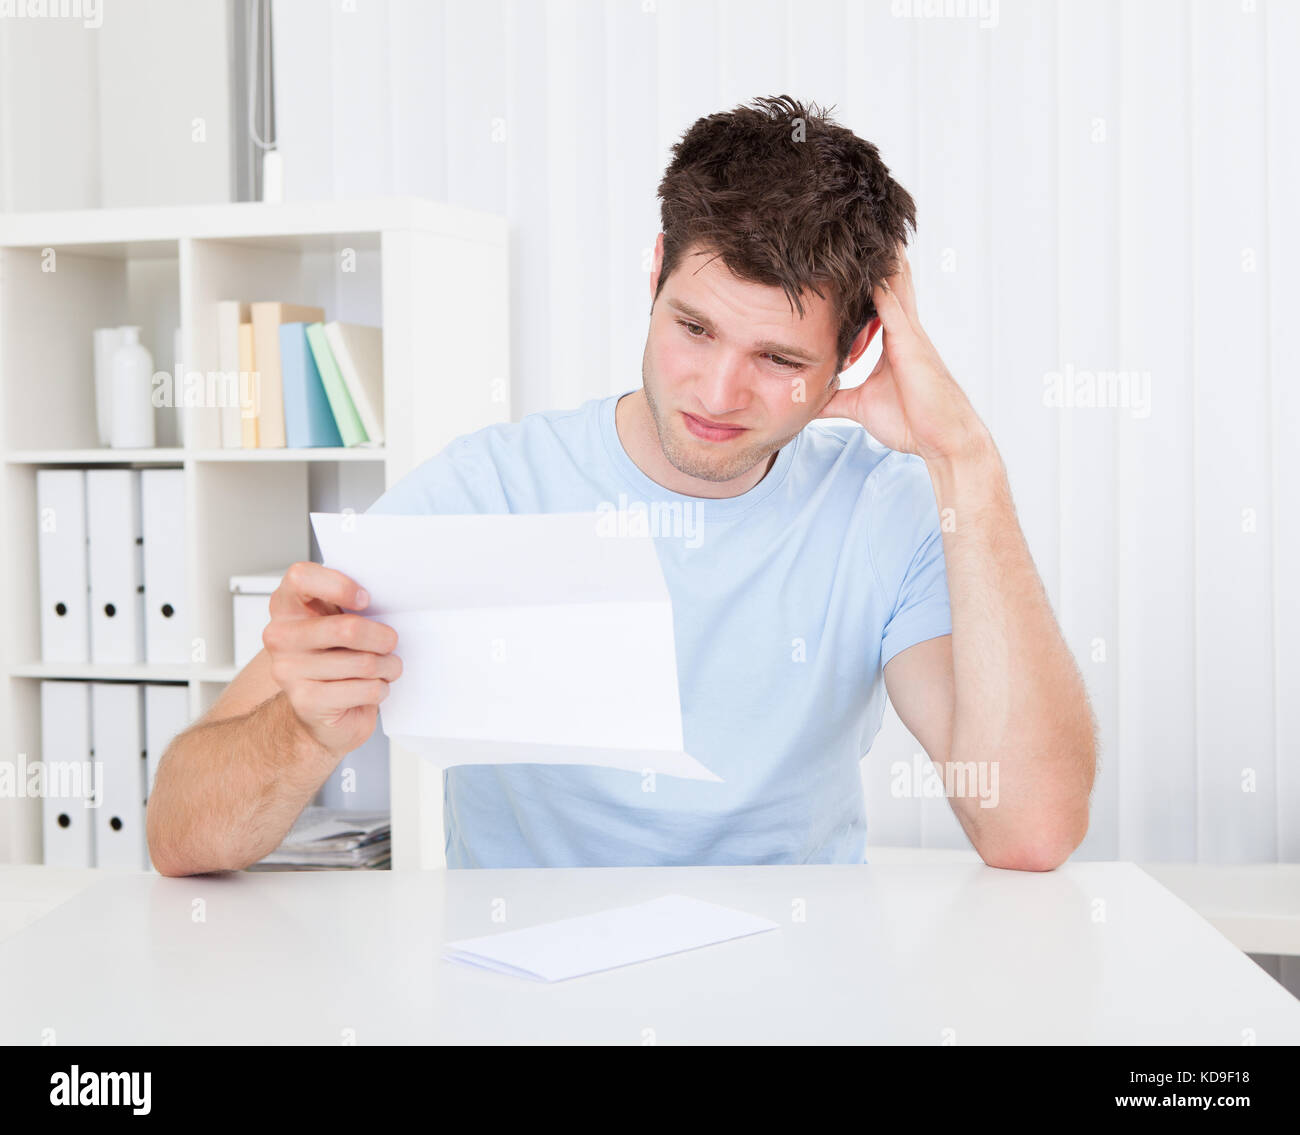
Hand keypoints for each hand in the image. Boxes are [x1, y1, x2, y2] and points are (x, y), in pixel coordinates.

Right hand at [262, 561, 401, 760]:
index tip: (366, 599)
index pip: (301, 577)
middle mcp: (281, 636)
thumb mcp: (338, 621)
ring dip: (387, 667)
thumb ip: (350, 604)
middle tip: (390, 642)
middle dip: (383, 637)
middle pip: (348, 628)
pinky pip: (365, 689)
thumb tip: (387, 599)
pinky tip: (371, 688)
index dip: (340, 585)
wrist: (316, 710)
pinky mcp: (306, 701)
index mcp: (286, 606)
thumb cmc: (334, 656)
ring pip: (364, 662)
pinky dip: (380, 689)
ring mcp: (289, 670)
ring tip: (384, 668)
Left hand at [816, 242, 987, 462]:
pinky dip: (882, 281)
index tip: (842, 251)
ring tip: (863, 222)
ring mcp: (908, 332)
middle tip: (853, 219)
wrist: (942, 440)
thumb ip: (835, 397)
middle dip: (873, 253)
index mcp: (893, 340)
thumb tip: (809, 399)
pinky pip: (892, 303)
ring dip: (879, 255)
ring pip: (892, 282)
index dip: (863, 274)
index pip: (875, 298)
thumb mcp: (860, 405)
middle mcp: (902, 329)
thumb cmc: (911, 422)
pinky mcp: (910, 341)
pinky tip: (870, 261)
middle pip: (886, 280)